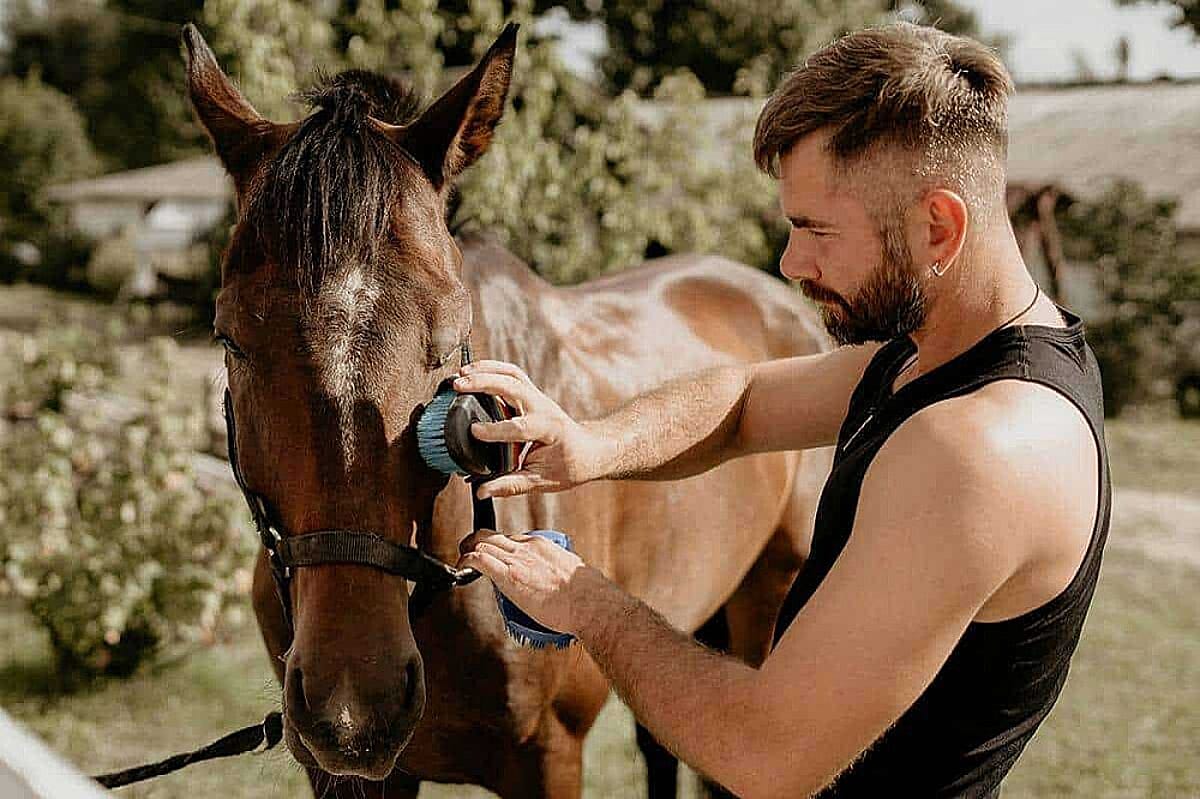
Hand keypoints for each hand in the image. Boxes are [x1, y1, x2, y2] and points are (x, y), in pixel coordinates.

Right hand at [453, 360, 610, 498]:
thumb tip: (482, 491)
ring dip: (486, 370)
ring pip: (512, 374)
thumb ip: (511, 485)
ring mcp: (538, 398)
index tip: (473, 431)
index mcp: (550, 429)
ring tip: (461, 373)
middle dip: (484, 383)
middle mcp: (544, 408)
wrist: (590, 449)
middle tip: (459, 386)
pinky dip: (491, 369)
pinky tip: (472, 371)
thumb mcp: (543, 481)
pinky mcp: (531, 394)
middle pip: (514, 387)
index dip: (496, 429)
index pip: (521, 426)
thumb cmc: (570, 466)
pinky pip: (511, 374)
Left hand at [457, 529, 597, 634]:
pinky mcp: (509, 576)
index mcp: (542, 545)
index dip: (498, 546)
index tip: (495, 555)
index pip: (512, 538)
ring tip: (462, 560)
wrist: (589, 603)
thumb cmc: (586, 594)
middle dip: (476, 541)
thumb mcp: (570, 572)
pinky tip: (460, 568)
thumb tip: (557, 583)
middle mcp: (527, 548)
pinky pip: (479, 560)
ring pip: (482, 543)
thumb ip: (558, 572)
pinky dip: (465, 561)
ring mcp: (517, 560)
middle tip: (468, 551)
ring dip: (467, 549)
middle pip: (493, 535)